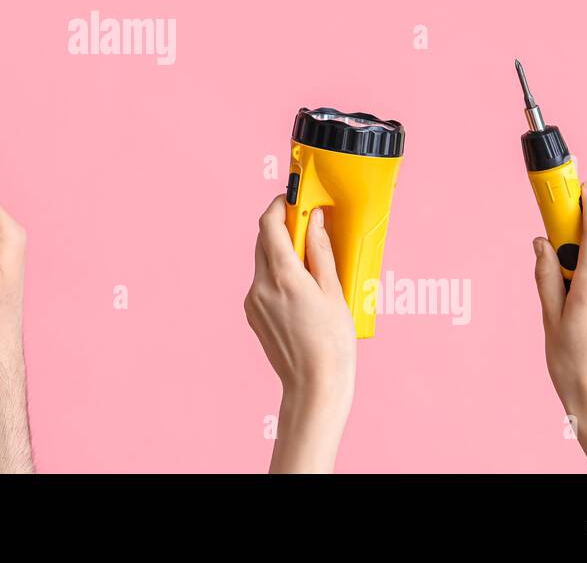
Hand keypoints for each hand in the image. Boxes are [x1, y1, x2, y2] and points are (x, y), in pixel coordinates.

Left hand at [244, 196, 355, 472]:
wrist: (314, 387)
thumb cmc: (332, 343)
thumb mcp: (334, 291)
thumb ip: (320, 251)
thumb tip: (315, 219)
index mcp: (282, 276)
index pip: (269, 224)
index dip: (280, 205)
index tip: (295, 198)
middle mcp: (260, 285)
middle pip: (263, 240)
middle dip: (284, 227)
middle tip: (310, 225)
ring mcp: (253, 301)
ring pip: (262, 261)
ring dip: (282, 252)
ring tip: (312, 263)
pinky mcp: (252, 314)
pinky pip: (263, 282)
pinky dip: (278, 274)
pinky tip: (302, 289)